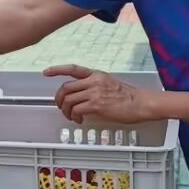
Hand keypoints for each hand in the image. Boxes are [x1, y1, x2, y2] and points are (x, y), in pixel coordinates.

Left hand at [45, 66, 164, 124]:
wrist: (141, 103)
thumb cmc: (129, 96)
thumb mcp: (109, 83)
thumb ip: (94, 86)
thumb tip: (82, 96)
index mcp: (96, 74)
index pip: (72, 68)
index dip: (57, 70)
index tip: (46, 72)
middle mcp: (93, 81)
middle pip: (66, 87)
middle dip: (59, 99)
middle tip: (61, 107)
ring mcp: (94, 92)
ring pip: (69, 100)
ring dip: (66, 110)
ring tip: (72, 116)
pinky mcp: (96, 105)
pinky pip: (76, 110)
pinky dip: (74, 116)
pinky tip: (79, 120)